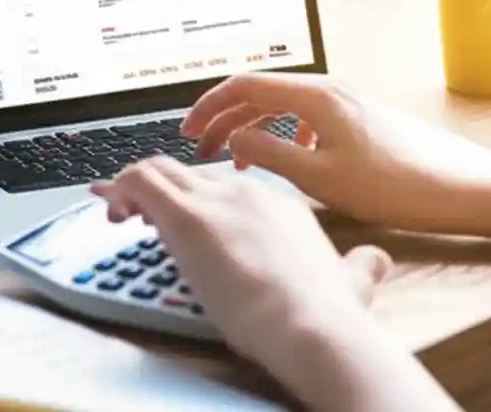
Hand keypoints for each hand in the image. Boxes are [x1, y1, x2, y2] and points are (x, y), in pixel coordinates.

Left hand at [91, 157, 451, 410]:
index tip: (179, 221)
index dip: (198, 202)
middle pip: (187, 174)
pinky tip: (113, 213)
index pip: (224, 188)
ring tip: (118, 213)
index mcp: (280, 203)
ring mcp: (216, 200)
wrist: (311, 321)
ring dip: (131, 187)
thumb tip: (377, 261)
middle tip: (136, 215)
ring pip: (158, 168)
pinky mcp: (187, 217)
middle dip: (158, 191)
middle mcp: (247, 192)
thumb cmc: (328, 310)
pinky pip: (139, 181)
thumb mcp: (355, 281)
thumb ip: (361, 268)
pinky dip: (119, 190)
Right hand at [182, 72, 490, 231]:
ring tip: (234, 160)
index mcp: (315, 97)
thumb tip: (233, 141)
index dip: (209, 106)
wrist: (455, 189)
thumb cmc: (392, 186)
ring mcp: (345, 102)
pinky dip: (280, 133)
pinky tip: (284, 158)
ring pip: (282, 106)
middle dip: (225, 117)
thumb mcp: (319, 176)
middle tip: (202, 149)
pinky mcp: (357, 118)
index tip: (188, 131)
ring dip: (251, 127)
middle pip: (260, 92)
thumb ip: (269, 154)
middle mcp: (328, 90)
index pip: (245, 85)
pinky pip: (304, 117)